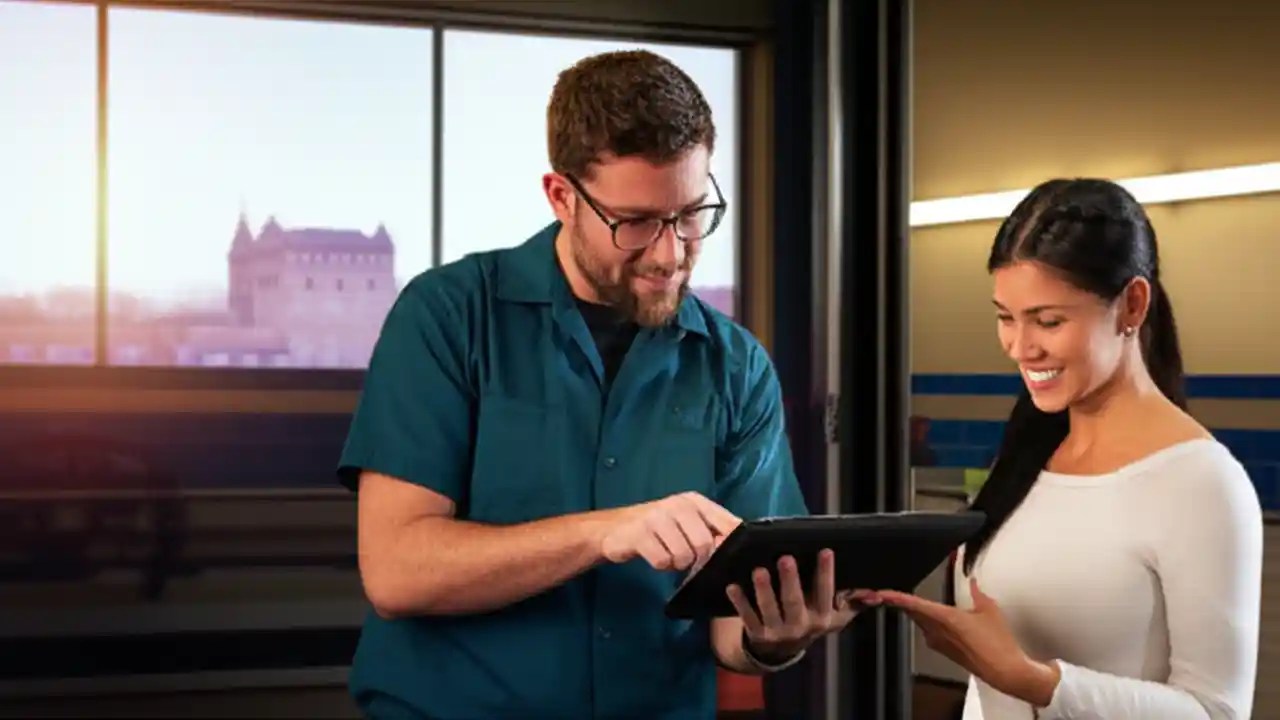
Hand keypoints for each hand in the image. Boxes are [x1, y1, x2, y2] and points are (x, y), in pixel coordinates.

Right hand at [600, 491, 740, 571]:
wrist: (614, 529)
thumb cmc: (658, 528)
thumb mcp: (687, 523)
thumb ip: (712, 531)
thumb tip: (738, 548)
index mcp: (695, 501)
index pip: (728, 524)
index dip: (729, 546)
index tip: (722, 557)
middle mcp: (679, 505)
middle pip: (706, 545)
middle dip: (697, 560)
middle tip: (685, 560)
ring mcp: (658, 517)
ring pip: (684, 556)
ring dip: (677, 564)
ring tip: (667, 555)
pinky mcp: (640, 533)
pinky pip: (663, 561)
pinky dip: (660, 566)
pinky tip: (654, 556)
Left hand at [726, 549, 869, 661]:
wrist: (783, 650)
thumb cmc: (813, 620)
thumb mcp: (836, 616)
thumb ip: (854, 602)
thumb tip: (877, 593)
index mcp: (822, 619)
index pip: (826, 594)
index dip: (826, 573)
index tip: (825, 550)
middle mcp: (801, 628)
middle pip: (795, 602)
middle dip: (790, 580)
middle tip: (785, 558)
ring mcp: (778, 633)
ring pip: (770, 610)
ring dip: (764, 591)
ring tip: (759, 570)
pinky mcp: (757, 635)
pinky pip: (747, 618)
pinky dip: (740, 602)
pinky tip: (732, 586)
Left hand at [874, 577, 1060, 705]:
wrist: (1004, 670)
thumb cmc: (998, 644)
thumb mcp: (989, 610)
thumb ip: (977, 592)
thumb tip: (973, 582)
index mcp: (944, 618)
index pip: (913, 604)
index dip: (894, 598)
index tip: (880, 593)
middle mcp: (937, 632)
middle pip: (912, 613)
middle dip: (900, 603)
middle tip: (885, 594)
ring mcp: (939, 643)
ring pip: (920, 622)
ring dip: (913, 612)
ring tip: (905, 601)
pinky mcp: (945, 651)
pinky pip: (929, 632)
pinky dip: (926, 622)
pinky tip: (932, 617)